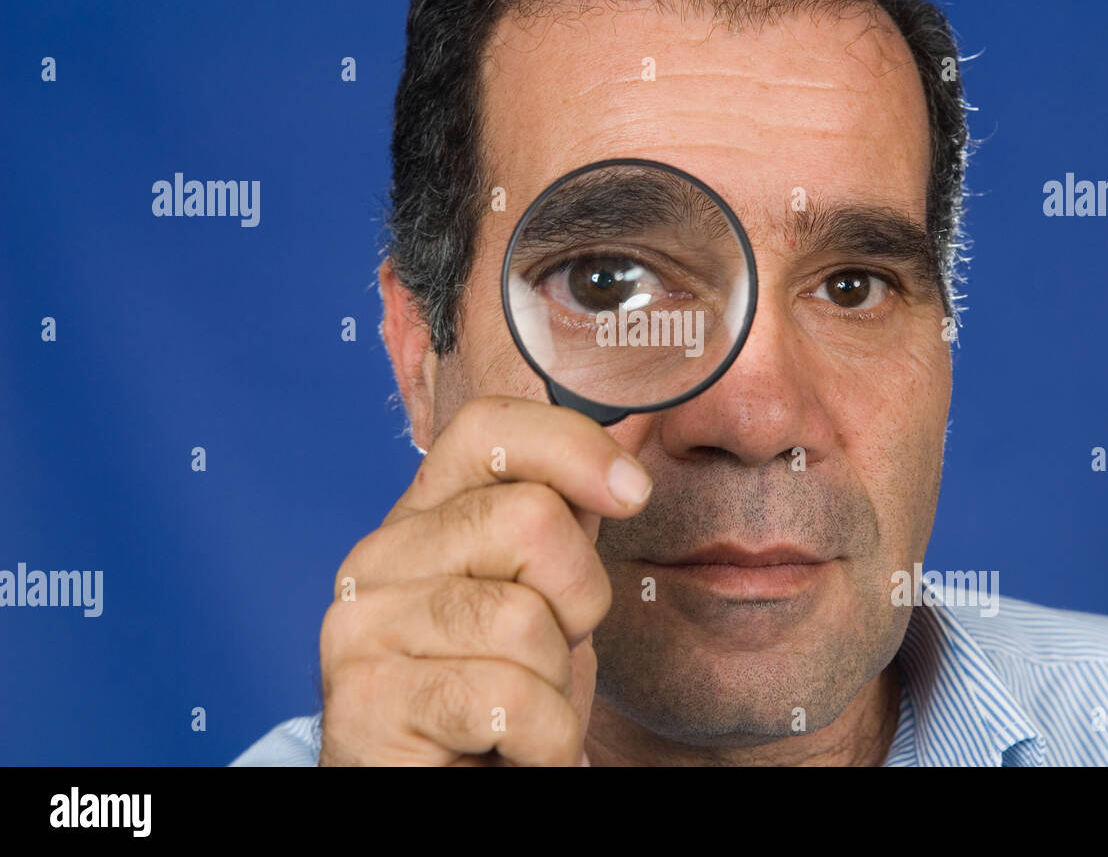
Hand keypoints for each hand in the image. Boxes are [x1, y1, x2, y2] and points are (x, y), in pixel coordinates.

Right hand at [318, 396, 651, 764]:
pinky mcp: (365, 703)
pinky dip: (543, 741)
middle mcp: (379, 557)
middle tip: (547, 656)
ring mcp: (362, 627)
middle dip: (577, 601)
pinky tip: (508, 751)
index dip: (572, 444)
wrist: (445, 790)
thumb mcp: (546, 596)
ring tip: (519, 713)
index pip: (488, 429)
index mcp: (423, 519)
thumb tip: (636, 425)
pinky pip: (507, 700)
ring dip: (555, 687)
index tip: (631, 493)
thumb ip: (568, 518)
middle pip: (531, 519)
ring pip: (524, 620)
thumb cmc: (502, 702)